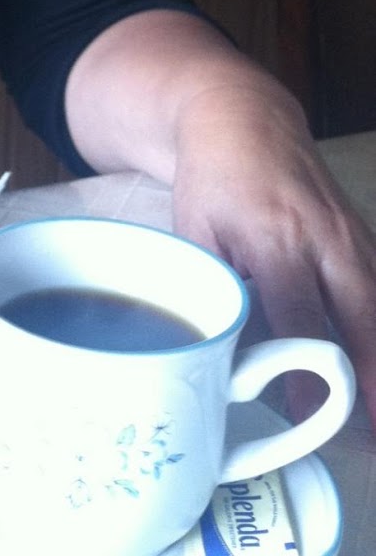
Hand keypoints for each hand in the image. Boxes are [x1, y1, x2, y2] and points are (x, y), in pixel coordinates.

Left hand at [170, 94, 375, 426]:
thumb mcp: (196, 231)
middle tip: (372, 438)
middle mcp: (325, 239)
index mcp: (275, 240)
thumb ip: (217, 289)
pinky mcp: (364, 236)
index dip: (308, 377)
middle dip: (372, 383)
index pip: (301, 323)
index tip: (310, 421)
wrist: (243, 117)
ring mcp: (352, 235)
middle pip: (362, 322)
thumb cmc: (211, 181)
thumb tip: (233, 360)